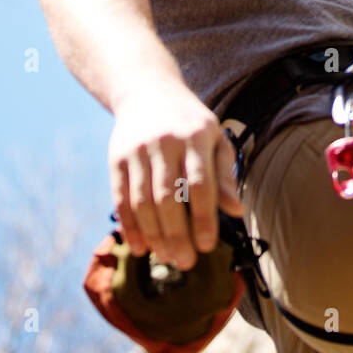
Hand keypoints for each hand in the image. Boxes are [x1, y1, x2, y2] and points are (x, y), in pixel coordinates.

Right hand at [108, 84, 243, 270]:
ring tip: (165, 258)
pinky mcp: (117, 158)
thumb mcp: (215, 138)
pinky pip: (121, 198)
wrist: (147, 89)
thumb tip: (236, 210)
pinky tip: (139, 246)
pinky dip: (129, 226)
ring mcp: (138, 150)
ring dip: (153, 235)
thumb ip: (225, 174)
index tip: (207, 246)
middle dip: (177, 235)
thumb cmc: (190, 122)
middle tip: (185, 263)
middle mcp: (165, 142)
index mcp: (196, 137)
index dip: (203, 219)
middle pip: (169, 197)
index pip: (199, 185)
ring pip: (143, 202)